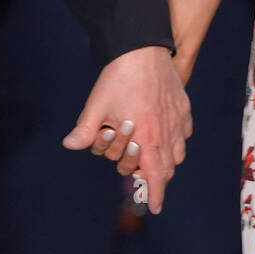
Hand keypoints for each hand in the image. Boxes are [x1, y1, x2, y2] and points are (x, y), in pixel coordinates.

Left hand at [62, 44, 190, 212]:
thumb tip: (69, 145)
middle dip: (157, 179)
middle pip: (168, 168)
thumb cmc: (118, 76)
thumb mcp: (97, 105)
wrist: (142, 46)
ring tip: (154, 158)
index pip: (155, 177)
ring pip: (178, 153)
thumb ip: (85, 130)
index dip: (155, 195)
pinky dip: (177, 139)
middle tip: (146, 180)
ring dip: (167, 161)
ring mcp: (177, 118)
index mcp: (146, 137)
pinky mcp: (183, 105)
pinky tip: (166, 133)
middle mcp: (166, 132)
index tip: (155, 207)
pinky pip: (184, 132)